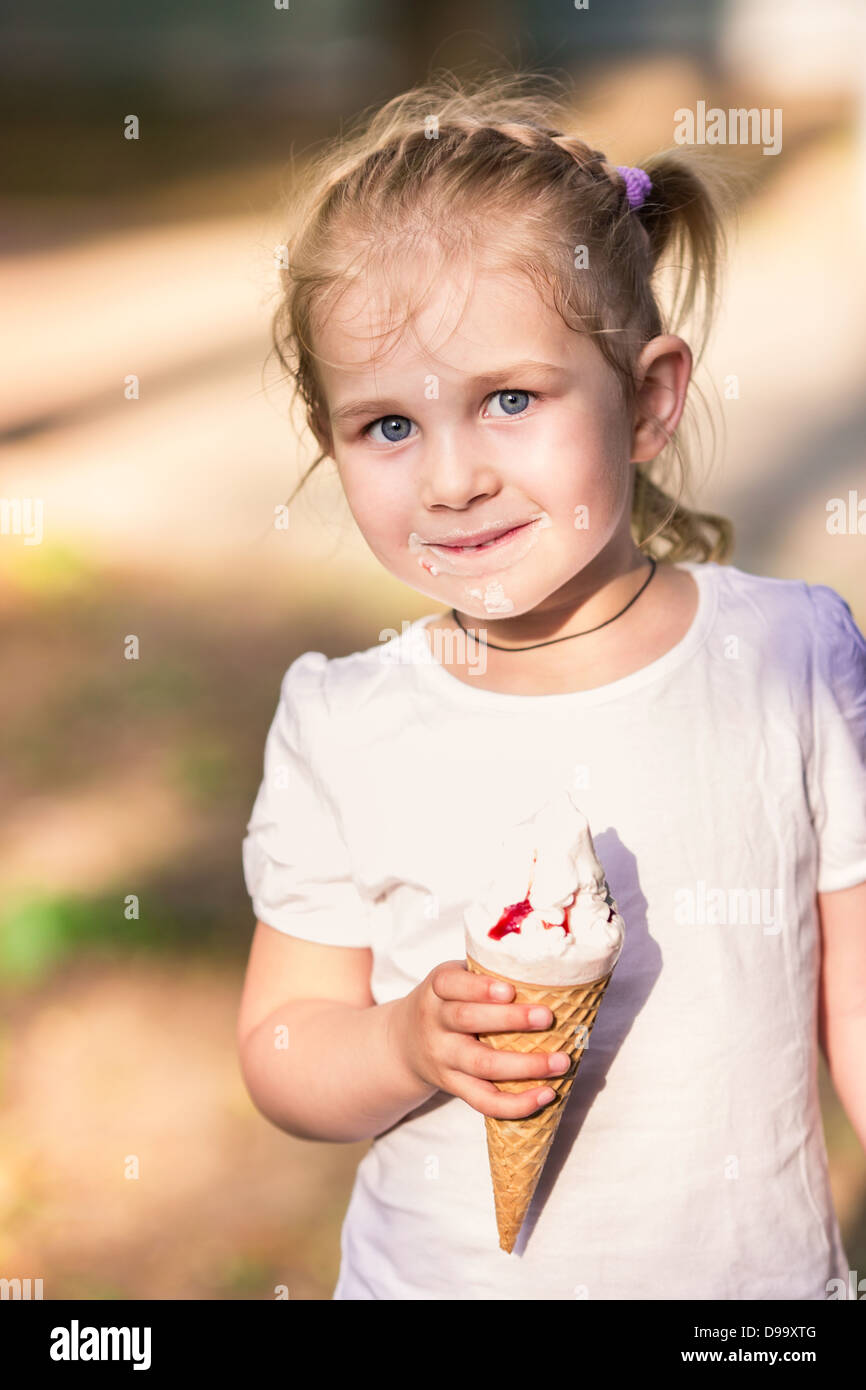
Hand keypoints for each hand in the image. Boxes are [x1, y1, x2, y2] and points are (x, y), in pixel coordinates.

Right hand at [391, 958, 570, 1118]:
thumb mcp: (455, 979)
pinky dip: (516, 1103)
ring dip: (525, 1065)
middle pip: (467, 1020)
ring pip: (481, 1064)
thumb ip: (486, 974)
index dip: (479, 987)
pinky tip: (546, 1094)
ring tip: (561, 1061)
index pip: (450, 983)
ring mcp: (443, 1058)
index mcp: (437, 990)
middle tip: (547, 1016)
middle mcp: (436, 1023)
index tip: (510, 989)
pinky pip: (484, 1100)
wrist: (405, 1041)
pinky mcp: (454, 1086)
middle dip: (510, 1019)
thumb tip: (551, 970)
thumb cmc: (449, 1001)